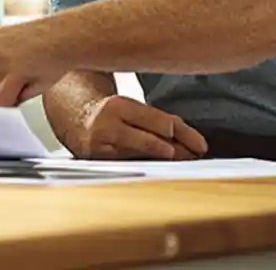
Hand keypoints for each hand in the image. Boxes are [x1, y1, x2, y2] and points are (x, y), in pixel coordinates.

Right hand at [65, 95, 207, 160]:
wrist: (74, 118)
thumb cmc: (110, 113)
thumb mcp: (132, 108)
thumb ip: (158, 120)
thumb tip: (189, 138)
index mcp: (120, 106)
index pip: (160, 122)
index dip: (184, 135)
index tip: (201, 145)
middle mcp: (108, 125)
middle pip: (152, 142)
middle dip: (178, 152)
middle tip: (196, 157)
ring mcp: (101, 147)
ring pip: (142, 157)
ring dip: (166, 162)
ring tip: (184, 164)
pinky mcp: (98, 163)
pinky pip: (129, 166)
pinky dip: (147, 168)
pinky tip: (160, 170)